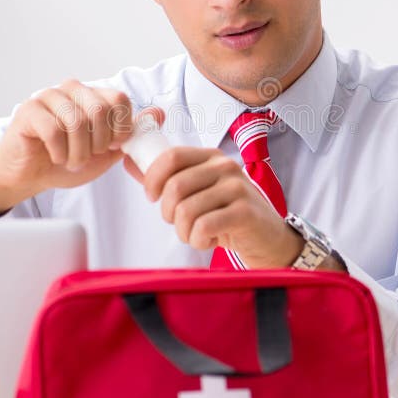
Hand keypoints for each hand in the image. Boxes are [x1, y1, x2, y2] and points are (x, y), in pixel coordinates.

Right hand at [0, 79, 161, 216]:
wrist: (30, 175)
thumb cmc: (67, 160)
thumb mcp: (107, 151)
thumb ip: (131, 133)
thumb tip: (159, 113)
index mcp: (93, 95)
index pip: (119, 99)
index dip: (119, 129)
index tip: (110, 146)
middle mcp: (72, 90)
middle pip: (99, 109)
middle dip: (98, 143)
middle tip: (88, 156)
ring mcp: (49, 97)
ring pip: (76, 121)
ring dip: (77, 152)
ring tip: (71, 161)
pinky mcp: (28, 110)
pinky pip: (53, 130)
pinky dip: (59, 153)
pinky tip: (55, 157)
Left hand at [125, 147, 302, 267]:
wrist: (267, 239)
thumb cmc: (227, 215)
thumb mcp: (198, 192)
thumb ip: (166, 178)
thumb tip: (129, 161)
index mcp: (211, 158)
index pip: (172, 157)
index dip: (153, 178)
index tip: (152, 197)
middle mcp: (225, 167)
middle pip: (175, 187)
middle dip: (168, 213)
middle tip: (179, 222)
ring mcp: (237, 188)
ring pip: (186, 211)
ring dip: (184, 232)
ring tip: (196, 234)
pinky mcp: (244, 212)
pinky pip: (202, 227)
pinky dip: (198, 241)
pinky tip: (209, 240)